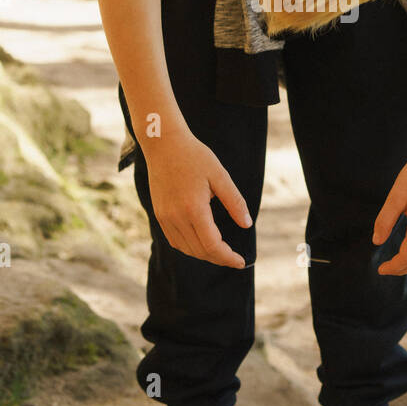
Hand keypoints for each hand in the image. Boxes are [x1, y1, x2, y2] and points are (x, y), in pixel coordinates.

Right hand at [145, 126, 251, 267]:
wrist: (164, 144)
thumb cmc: (194, 156)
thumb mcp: (220, 175)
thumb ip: (234, 202)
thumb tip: (247, 224)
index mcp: (193, 208)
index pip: (212, 245)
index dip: (227, 257)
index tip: (240, 261)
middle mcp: (176, 217)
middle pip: (199, 251)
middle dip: (219, 258)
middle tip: (234, 258)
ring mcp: (164, 217)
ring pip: (186, 249)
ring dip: (204, 254)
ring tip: (220, 252)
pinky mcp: (159, 214)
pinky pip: (174, 240)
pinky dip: (189, 247)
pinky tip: (201, 242)